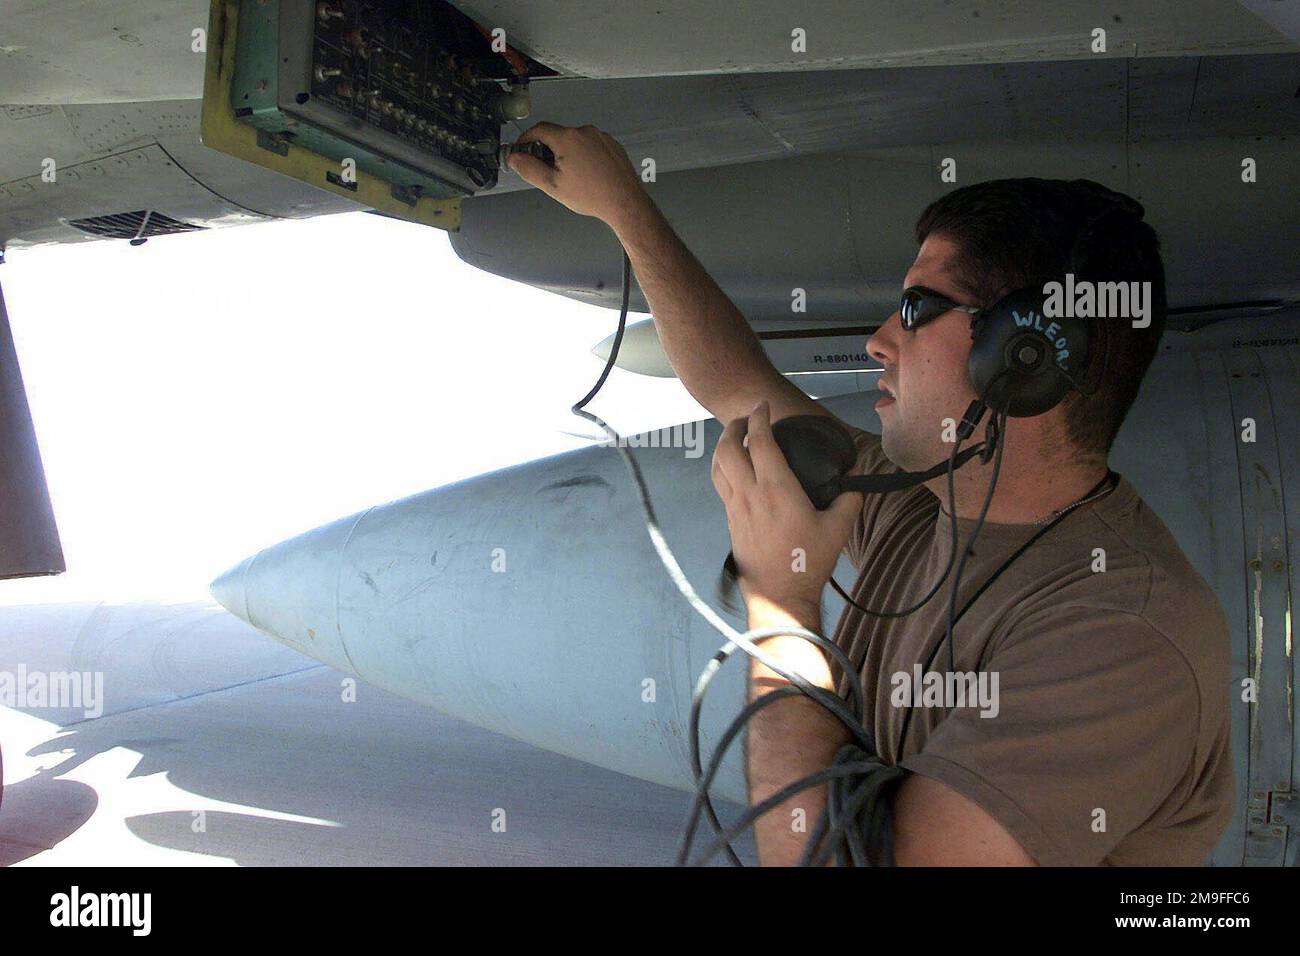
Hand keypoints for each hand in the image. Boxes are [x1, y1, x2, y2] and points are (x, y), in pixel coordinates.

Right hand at [508, 122, 648, 228]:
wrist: (624, 202)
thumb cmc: (592, 195)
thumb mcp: (553, 185)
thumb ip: (529, 169)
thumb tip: (515, 158)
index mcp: (567, 138)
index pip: (538, 129)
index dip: (526, 140)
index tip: (522, 150)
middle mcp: (585, 132)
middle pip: (557, 135)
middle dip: (549, 151)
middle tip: (549, 172)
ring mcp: (601, 137)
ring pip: (575, 141)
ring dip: (568, 154)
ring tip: (572, 177)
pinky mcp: (612, 144)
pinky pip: (591, 145)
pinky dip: (584, 156)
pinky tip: (587, 174)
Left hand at [711, 401, 863, 614]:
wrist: (779, 596)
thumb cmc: (808, 562)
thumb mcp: (839, 529)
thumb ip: (849, 498)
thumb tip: (854, 479)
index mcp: (776, 488)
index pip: (759, 441)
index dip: (758, 417)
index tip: (762, 406)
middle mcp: (749, 493)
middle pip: (727, 448)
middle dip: (734, 427)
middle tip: (747, 420)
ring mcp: (735, 508)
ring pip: (718, 466)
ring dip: (723, 446)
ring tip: (736, 440)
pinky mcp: (729, 522)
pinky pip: (720, 485)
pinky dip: (724, 468)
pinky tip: (737, 471)